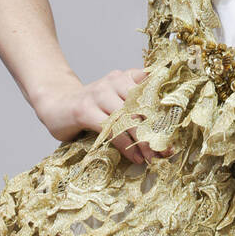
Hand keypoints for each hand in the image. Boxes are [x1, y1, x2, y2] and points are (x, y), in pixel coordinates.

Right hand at [32, 69, 173, 166]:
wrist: (55, 102)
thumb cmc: (92, 105)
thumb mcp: (116, 99)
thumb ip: (135, 105)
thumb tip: (165, 125)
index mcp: (126, 77)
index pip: (153, 88)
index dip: (167, 108)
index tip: (179, 128)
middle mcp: (114, 81)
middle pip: (143, 105)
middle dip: (157, 129)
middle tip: (168, 150)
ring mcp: (99, 94)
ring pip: (129, 118)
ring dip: (144, 141)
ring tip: (153, 158)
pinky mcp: (85, 109)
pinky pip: (111, 127)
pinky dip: (125, 145)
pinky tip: (135, 157)